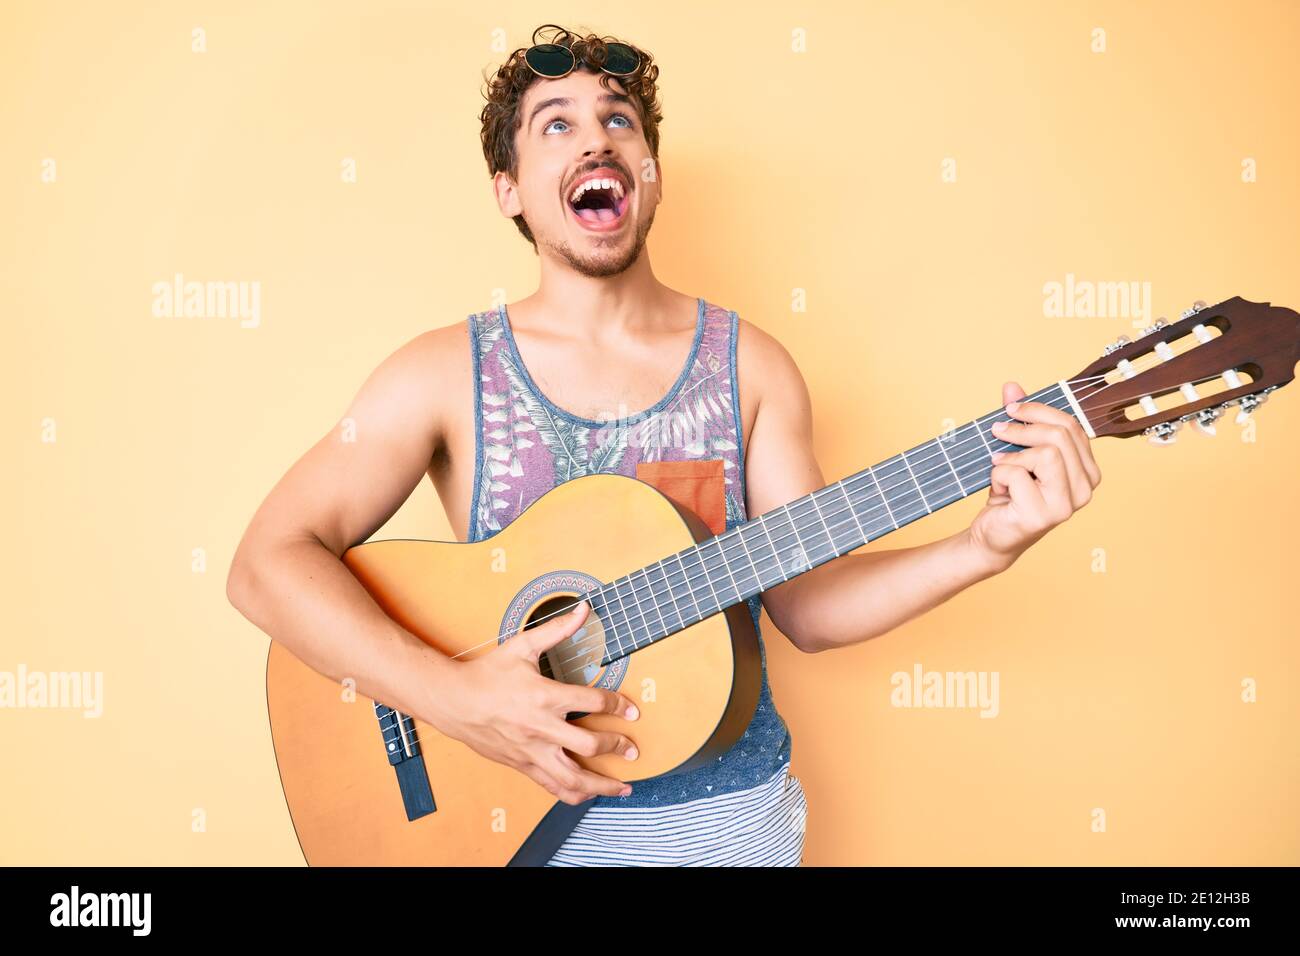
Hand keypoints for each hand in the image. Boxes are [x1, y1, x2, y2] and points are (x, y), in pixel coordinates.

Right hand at [426, 600, 640, 805]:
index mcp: (544, 696)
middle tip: (632, 749)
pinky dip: (573, 794)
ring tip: (622, 788)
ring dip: (602, 785)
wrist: (453, 701)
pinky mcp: (522, 764)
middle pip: (589, 745)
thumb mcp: (523, 646)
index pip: (593, 702)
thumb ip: (557, 630)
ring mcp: (531, 750)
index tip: (631, 711)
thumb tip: (584, 610)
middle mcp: (540, 727)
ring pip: (572, 777)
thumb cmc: (487, 674)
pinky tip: (588, 794)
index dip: (618, 706)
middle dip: (617, 747)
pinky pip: (552, 786)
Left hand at [968, 381, 1102, 570]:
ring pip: (1045, 454)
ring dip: (1013, 456)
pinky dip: (1000, 475)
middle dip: (1023, 428)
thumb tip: (1011, 386)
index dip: (1038, 411)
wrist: (993, 534)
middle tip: (997, 430)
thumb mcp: (1016, 451)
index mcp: (1087, 470)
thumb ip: (1019, 419)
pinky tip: (1000, 489)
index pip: (1071, 426)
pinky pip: (1017, 475)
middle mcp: (1085, 488)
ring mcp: (1067, 505)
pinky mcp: (1044, 516)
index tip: (1010, 409)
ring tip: (1000, 465)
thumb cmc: (1010, 493)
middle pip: (1060, 436)